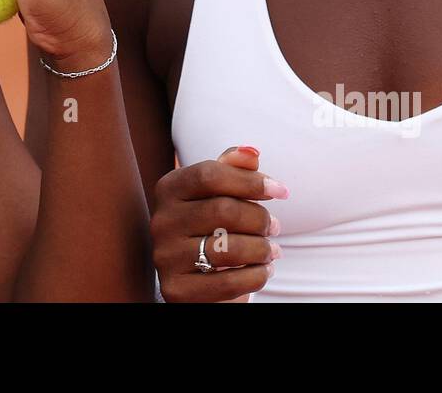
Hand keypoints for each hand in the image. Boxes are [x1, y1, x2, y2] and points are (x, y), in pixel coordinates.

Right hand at [151, 145, 286, 301]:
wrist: (197, 278)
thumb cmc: (214, 227)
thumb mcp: (220, 193)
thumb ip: (233, 168)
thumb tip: (251, 151)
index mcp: (169, 188)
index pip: (210, 174)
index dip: (250, 180)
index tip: (281, 191)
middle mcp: (160, 221)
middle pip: (223, 210)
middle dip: (260, 218)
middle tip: (276, 227)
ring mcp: (165, 257)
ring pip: (228, 248)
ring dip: (262, 249)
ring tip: (271, 250)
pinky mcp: (175, 289)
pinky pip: (228, 282)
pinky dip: (256, 276)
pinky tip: (263, 270)